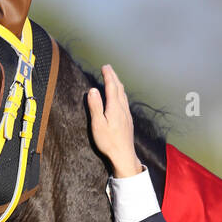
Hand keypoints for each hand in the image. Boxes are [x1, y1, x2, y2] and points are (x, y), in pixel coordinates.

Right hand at [87, 64, 142, 178]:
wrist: (124, 156)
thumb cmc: (109, 142)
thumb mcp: (98, 125)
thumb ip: (95, 106)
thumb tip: (93, 90)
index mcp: (114, 107)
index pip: (111, 86)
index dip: (108, 75)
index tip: (104, 66)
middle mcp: (123, 108)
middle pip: (119, 88)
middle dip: (113, 76)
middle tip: (108, 68)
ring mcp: (127, 114)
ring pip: (124, 94)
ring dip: (118, 84)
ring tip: (114, 79)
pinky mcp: (128, 120)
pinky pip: (125, 101)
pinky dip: (121, 93)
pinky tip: (121, 98)